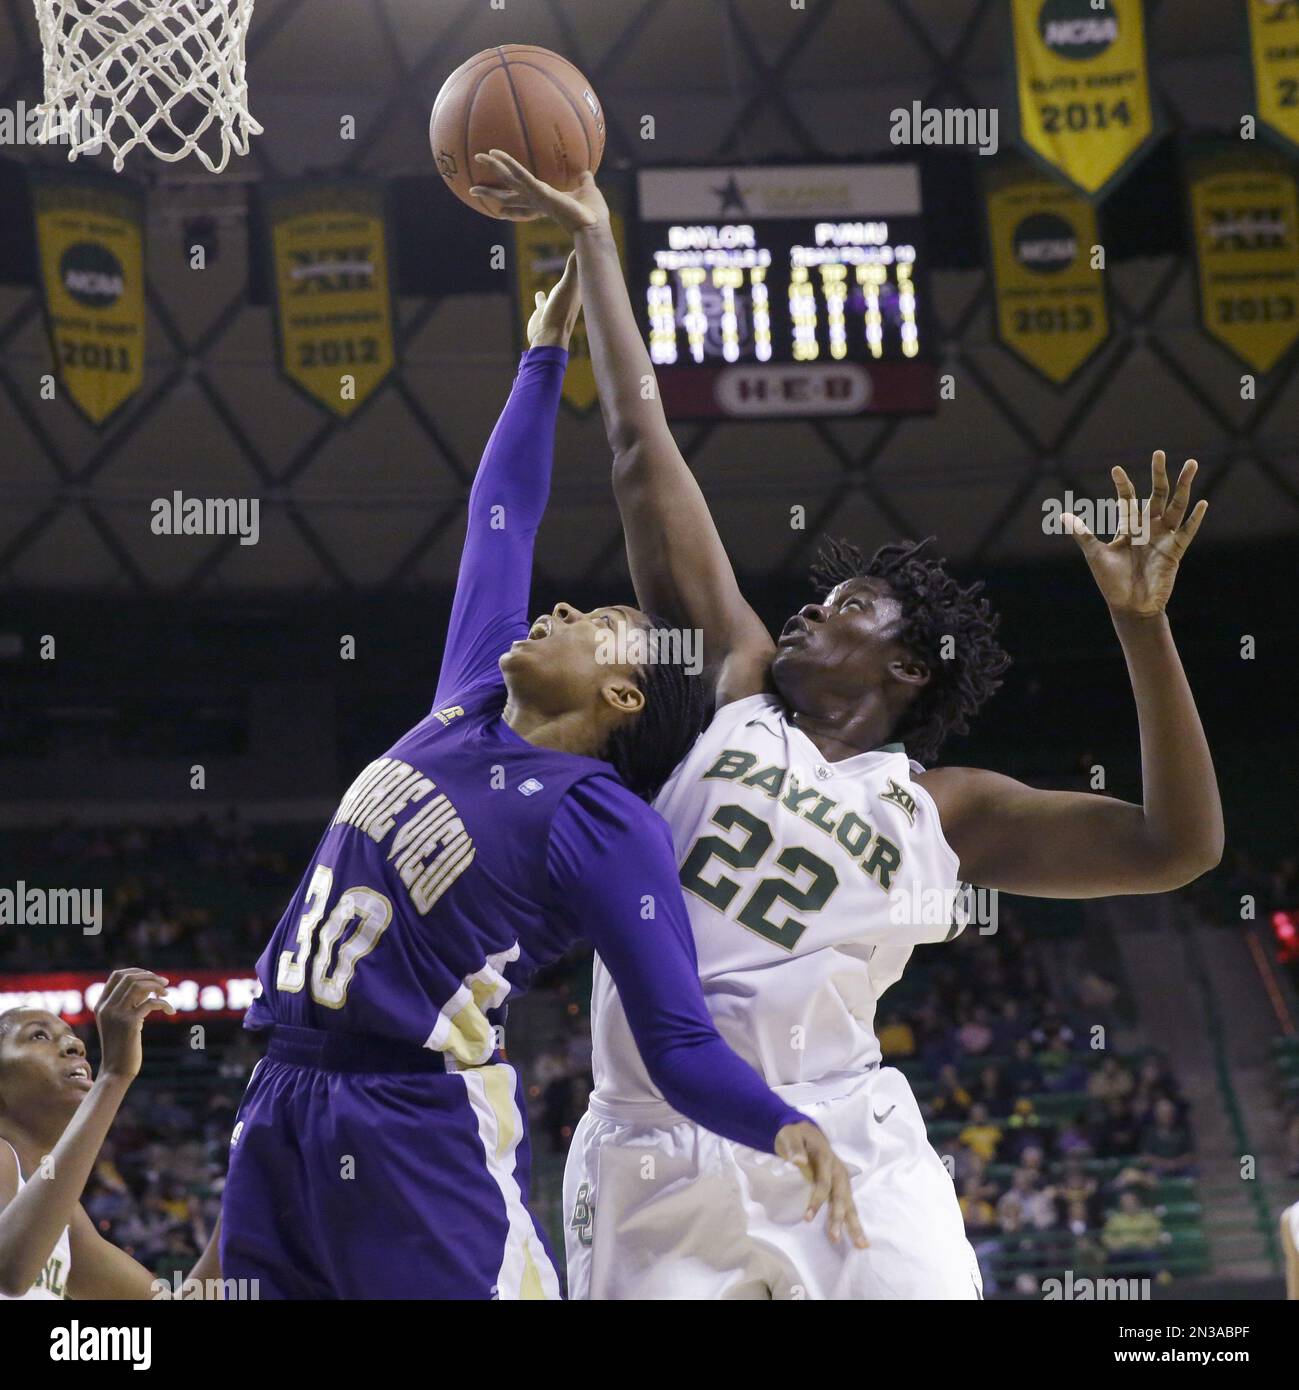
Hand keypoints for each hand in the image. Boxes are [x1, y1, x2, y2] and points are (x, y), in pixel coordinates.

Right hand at [94, 968, 174, 1080]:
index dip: (137, 971)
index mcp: (101, 1005)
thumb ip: (129, 1003)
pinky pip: (151, 1003)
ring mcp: (116, 1014)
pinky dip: (164, 1004)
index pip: (117, 975)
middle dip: (151, 977)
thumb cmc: (122, 1046)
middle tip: (165, 984)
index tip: (152, 977)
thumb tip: (150, 986)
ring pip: (139, 986)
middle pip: (130, 977)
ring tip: (167, 995)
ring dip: (157, 986)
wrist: (116, 1071)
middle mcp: (106, 1007)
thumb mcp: (122, 1021)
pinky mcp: (129, 1023)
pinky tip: (171, 1011)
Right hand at [471, 150, 608, 231]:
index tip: (499, 210)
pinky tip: (495, 154)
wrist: (594, 227)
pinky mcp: (540, 191)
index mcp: (545, 203)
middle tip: (472, 189)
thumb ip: (584, 182)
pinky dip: (508, 163)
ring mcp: (536, 196)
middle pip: (508, 196)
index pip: (523, 205)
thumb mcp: (588, 191)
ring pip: (510, 180)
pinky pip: (520, 174)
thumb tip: (586, 173)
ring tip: (478, 157)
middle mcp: (536, 201)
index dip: (511, 207)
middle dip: (491, 193)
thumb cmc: (593, 214)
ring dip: (494, 168)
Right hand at [527, 250, 581, 348]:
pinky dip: (541, 296)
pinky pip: (542, 301)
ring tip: (561, 272)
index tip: (590, 244)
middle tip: (578, 252)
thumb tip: (580, 247)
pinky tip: (539, 293)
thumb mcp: (567, 287)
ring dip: (560, 281)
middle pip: (574, 278)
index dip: (587, 258)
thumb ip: (572, 269)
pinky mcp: (544, 311)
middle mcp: (569, 297)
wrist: (547, 338)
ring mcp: (556, 305)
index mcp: (578, 291)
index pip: (585, 270)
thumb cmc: (559, 313)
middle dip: (576, 266)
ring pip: (559, 289)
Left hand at [775, 1121, 867, 1248]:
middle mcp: (837, 1170)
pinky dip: (853, 1220)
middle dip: (838, 1218)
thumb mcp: (790, 1136)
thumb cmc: (796, 1135)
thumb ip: (794, 1147)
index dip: (817, 1200)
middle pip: (840, 1196)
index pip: (823, 1182)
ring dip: (853, 1224)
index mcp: (826, 1157)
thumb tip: (798, 1161)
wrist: (806, 1130)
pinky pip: (848, 1204)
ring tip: (861, 1245)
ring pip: (849, 1202)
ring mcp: (842, 1178)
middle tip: (835, 1238)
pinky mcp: (841, 1185)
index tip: (807, 1218)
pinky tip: (858, 1237)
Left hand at [1064, 450, 1207, 616]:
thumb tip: (1061, 515)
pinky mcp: (1175, 551)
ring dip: (1183, 486)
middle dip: (1158, 475)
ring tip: (1191, 465)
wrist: (1129, 607)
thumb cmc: (1112, 582)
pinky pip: (1186, 532)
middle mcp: (1148, 529)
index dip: (1122, 485)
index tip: (1115, 469)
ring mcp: (1163, 538)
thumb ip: (1083, 533)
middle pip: (1156, 496)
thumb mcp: (1095, 554)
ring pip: (1176, 506)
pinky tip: (1202, 503)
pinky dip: (1195, 519)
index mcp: (1129, 528)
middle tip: (1159, 453)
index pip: (1127, 500)